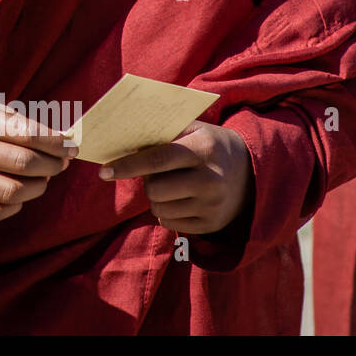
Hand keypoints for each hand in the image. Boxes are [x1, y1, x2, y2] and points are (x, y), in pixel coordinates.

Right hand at [0, 94, 74, 221]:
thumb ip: (17, 123)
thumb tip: (60, 142)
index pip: (28, 134)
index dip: (56, 143)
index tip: (71, 146)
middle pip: (24, 163)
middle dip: (52, 165)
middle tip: (60, 163)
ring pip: (14, 192)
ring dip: (38, 187)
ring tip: (41, 178)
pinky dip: (16, 205)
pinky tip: (19, 193)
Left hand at [98, 120, 252, 233]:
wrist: (252, 172)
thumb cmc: (209, 146)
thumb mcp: (193, 130)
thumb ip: (161, 133)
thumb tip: (120, 141)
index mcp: (203, 150)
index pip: (158, 159)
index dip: (128, 166)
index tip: (103, 172)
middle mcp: (211, 180)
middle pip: (155, 190)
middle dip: (146, 183)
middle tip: (155, 174)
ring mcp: (213, 206)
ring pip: (159, 209)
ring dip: (156, 198)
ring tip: (172, 185)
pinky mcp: (212, 225)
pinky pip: (169, 223)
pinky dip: (167, 212)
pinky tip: (181, 199)